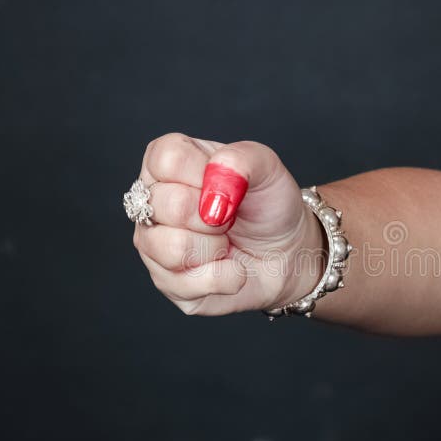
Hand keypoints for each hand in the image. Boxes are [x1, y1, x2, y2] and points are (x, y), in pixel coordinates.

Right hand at [132, 133, 322, 315]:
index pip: (166, 158)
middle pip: (164, 204)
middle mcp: (152, 203)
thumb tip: (213, 184)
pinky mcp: (167, 283)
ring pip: (171, 248)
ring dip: (217, 247)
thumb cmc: (269, 206)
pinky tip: (230, 267)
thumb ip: (241, 158)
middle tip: (230, 217)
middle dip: (214, 215)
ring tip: (226, 241)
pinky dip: (226, 276)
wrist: (289, 252)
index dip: (204, 175)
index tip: (229, 185)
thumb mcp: (267, 167)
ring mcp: (154, 245)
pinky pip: (189, 283)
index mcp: (168, 164)